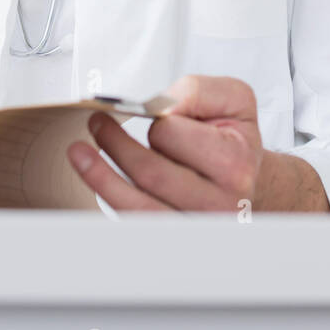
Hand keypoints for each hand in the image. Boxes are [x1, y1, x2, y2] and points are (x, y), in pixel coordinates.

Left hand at [67, 74, 263, 211]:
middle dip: (117, 144)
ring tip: (79, 153)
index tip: (149, 113)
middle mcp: (219, 203)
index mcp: (235, 164)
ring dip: (100, 177)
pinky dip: (110, 199)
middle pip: (151, 174)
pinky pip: (136, 222)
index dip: (155, 120)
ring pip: (137, 207)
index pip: (172, 137)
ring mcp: (197, 226)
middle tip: (98, 123)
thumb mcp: (233, 99)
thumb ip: (197, 91)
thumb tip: (159, 107)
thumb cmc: (235, 139)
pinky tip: (95, 179)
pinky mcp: (177, 237)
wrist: (250, 180)